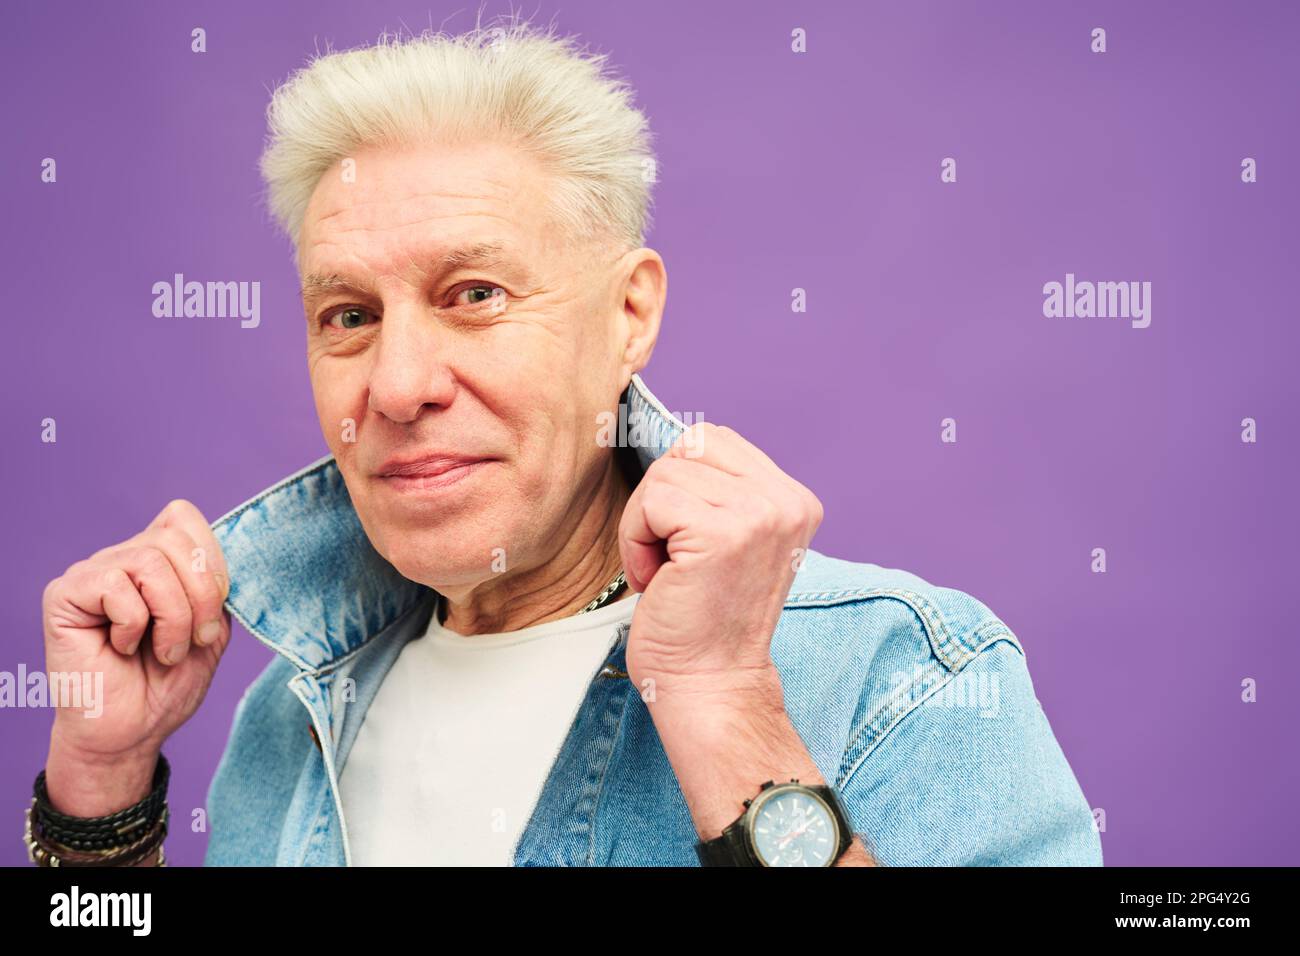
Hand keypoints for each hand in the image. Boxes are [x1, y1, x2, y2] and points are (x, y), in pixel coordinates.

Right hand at [41, 499, 231, 813]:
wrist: (131, 733)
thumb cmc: (166, 684)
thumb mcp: (212, 629)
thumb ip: (216, 586)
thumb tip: (226, 551)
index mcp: (156, 560)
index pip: (182, 517)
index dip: (211, 559)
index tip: (217, 609)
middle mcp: (121, 558)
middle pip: (175, 539)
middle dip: (203, 595)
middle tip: (198, 639)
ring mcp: (91, 573)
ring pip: (150, 561)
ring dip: (174, 616)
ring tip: (165, 652)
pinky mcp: (64, 595)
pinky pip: (116, 586)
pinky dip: (134, 625)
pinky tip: (121, 648)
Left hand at [617, 422, 822, 704]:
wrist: (710, 685)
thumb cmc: (702, 620)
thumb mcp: (728, 539)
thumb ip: (719, 490)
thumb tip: (672, 440)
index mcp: (793, 499)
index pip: (712, 440)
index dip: (679, 485)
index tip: (686, 542)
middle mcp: (786, 501)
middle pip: (687, 447)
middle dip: (660, 500)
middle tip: (672, 558)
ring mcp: (759, 515)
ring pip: (663, 474)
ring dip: (645, 526)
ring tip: (669, 573)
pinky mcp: (722, 534)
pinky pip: (650, 502)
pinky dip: (636, 541)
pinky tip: (658, 580)